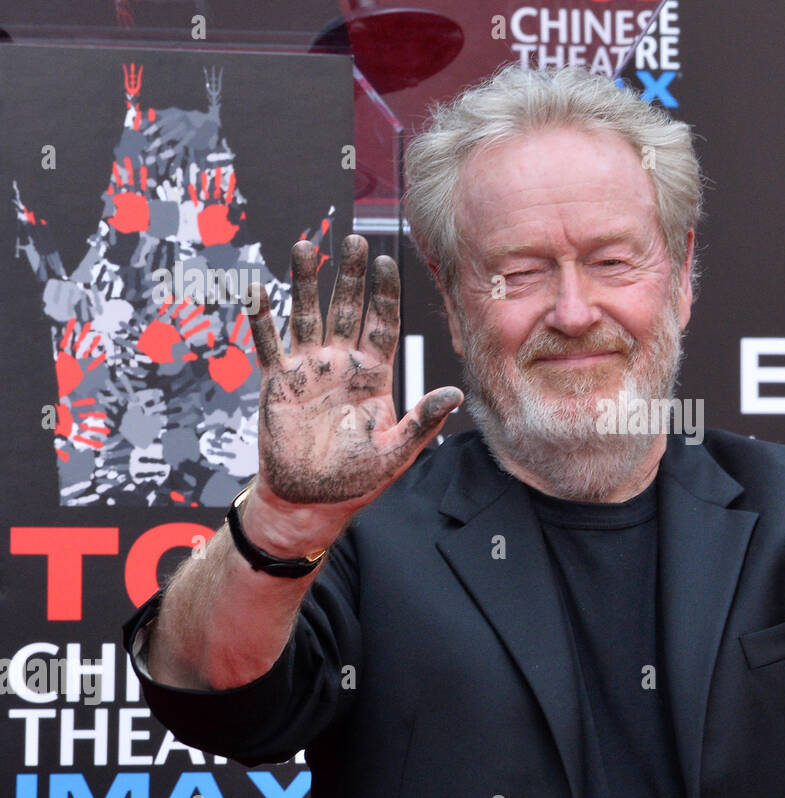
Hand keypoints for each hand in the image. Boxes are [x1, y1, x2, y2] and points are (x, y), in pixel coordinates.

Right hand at [248, 234, 461, 524]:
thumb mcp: (398, 450)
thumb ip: (423, 420)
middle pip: (347, 309)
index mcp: (374, 375)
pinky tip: (257, 290)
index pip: (382, 324)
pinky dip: (261, 319)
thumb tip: (455, 395)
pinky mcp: (277, 383)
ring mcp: (309, 370)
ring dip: (304, 283)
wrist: (313, 499)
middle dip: (349, 275)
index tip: (387, 261)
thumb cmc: (358, 478)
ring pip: (306, 316)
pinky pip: (268, 345)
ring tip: (305, 246)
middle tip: (352, 240)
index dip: (384, 293)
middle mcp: (342, 364)